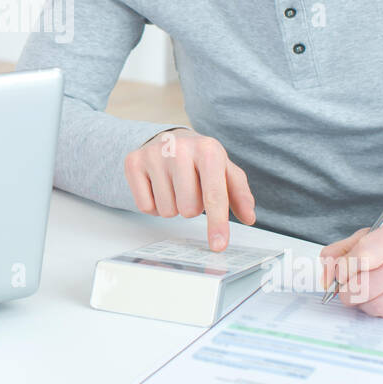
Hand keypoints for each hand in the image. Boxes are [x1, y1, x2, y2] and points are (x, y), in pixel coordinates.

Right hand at [124, 128, 255, 251]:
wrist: (171, 138)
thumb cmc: (201, 159)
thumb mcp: (225, 171)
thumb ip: (239, 194)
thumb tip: (249, 217)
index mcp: (208, 150)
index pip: (214, 195)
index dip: (217, 223)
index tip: (218, 245)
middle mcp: (180, 148)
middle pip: (188, 209)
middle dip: (192, 207)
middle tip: (191, 189)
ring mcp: (153, 154)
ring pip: (167, 210)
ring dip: (173, 206)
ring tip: (175, 187)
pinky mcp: (133, 161)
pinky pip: (145, 206)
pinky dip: (154, 205)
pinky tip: (159, 187)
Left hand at [319, 216, 382, 316]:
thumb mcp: (380, 232)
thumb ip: (346, 248)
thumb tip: (326, 275)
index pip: (362, 257)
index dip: (343, 271)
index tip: (339, 275)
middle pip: (367, 286)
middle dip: (348, 293)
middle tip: (346, 292)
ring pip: (379, 305)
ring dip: (363, 305)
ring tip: (364, 296)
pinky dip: (382, 310)